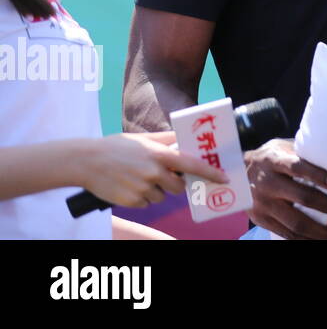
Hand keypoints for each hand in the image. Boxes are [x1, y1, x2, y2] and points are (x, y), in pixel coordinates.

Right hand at [81, 131, 229, 207]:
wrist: (85, 161)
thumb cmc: (116, 147)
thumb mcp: (143, 139)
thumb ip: (166, 140)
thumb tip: (184, 139)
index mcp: (159, 155)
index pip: (192, 165)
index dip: (211, 172)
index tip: (225, 178)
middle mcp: (154, 172)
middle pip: (178, 187)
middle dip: (173, 183)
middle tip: (159, 175)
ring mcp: (142, 188)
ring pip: (161, 197)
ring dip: (155, 191)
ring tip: (137, 178)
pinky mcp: (131, 201)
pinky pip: (145, 204)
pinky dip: (141, 198)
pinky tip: (128, 186)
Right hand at [244, 138, 326, 238]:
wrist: (237, 173)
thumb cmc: (270, 157)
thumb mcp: (283, 147)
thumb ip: (304, 153)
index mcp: (274, 161)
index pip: (298, 167)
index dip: (317, 175)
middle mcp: (268, 183)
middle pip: (303, 198)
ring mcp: (263, 205)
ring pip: (297, 223)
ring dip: (323, 232)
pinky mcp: (261, 220)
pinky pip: (287, 234)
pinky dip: (307, 239)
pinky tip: (324, 240)